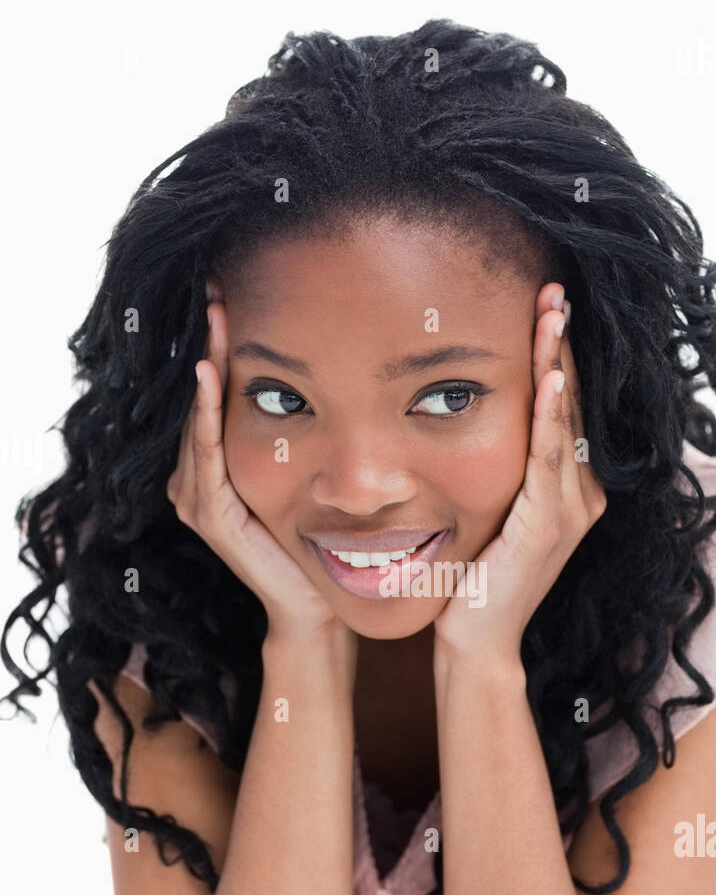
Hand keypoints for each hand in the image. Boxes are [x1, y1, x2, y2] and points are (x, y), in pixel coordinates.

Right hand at [166, 293, 355, 661]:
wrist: (313, 607)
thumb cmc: (318, 544)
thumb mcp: (307, 477)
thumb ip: (305, 435)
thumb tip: (341, 376)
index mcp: (215, 469)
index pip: (214, 394)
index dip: (220, 346)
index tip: (229, 293)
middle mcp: (195, 481)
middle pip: (199, 396)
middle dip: (209, 342)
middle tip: (215, 287)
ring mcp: (197, 498)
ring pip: (198, 415)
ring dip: (205, 364)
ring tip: (213, 315)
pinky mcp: (212, 515)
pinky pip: (206, 452)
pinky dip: (206, 412)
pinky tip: (210, 374)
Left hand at [433, 282, 606, 666]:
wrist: (474, 643)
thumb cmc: (472, 580)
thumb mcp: (488, 513)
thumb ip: (498, 474)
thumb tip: (462, 418)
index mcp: (571, 489)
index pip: (566, 407)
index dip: (559, 353)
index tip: (547, 303)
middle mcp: (582, 496)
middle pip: (574, 403)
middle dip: (564, 343)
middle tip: (555, 288)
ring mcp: (571, 512)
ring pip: (566, 422)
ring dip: (560, 363)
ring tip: (554, 312)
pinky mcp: (548, 527)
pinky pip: (550, 460)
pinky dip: (552, 417)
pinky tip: (551, 378)